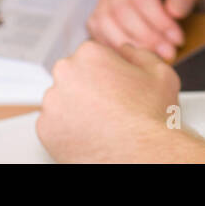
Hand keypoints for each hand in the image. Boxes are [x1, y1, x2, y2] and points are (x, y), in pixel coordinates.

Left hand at [37, 40, 179, 162]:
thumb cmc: (149, 117)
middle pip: (73, 75)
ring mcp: (52, 102)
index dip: (106, 70)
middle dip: (88, 86)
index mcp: (90, 54)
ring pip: (62, 99)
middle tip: (109, 103)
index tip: (114, 84)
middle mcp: (65, 73)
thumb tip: (126, 51)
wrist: (141, 154)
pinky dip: (68, 128)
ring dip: (77, 107)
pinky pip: (54, 124)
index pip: (92, 55)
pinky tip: (91, 132)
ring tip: (101, 121)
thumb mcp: (159, 72)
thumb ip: (138, 53)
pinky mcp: (45, 129)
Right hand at [87, 0, 203, 59]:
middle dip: (146, 36)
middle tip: (169, 53)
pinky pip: (99, 32)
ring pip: (106, 23)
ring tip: (155, 57)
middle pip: (122, 10)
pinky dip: (116, 47)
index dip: (159, 21)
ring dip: (130, 45)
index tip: (178, 39)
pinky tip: (138, 57)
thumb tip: (175, 11)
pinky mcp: (98, 11)